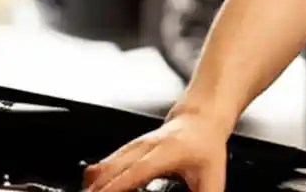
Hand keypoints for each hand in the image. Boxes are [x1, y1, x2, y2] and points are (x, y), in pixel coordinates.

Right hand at [84, 106, 231, 191]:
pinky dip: (97, 180)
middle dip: (97, 188)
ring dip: (93, 185)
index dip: (118, 186)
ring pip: (103, 165)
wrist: (201, 120)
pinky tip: (97, 191)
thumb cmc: (205, 145)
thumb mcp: (212, 176)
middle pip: (112, 168)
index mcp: (166, 151)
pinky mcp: (127, 149)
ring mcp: (133, 146)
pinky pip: (104, 164)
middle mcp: (145, 146)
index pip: (137, 170)